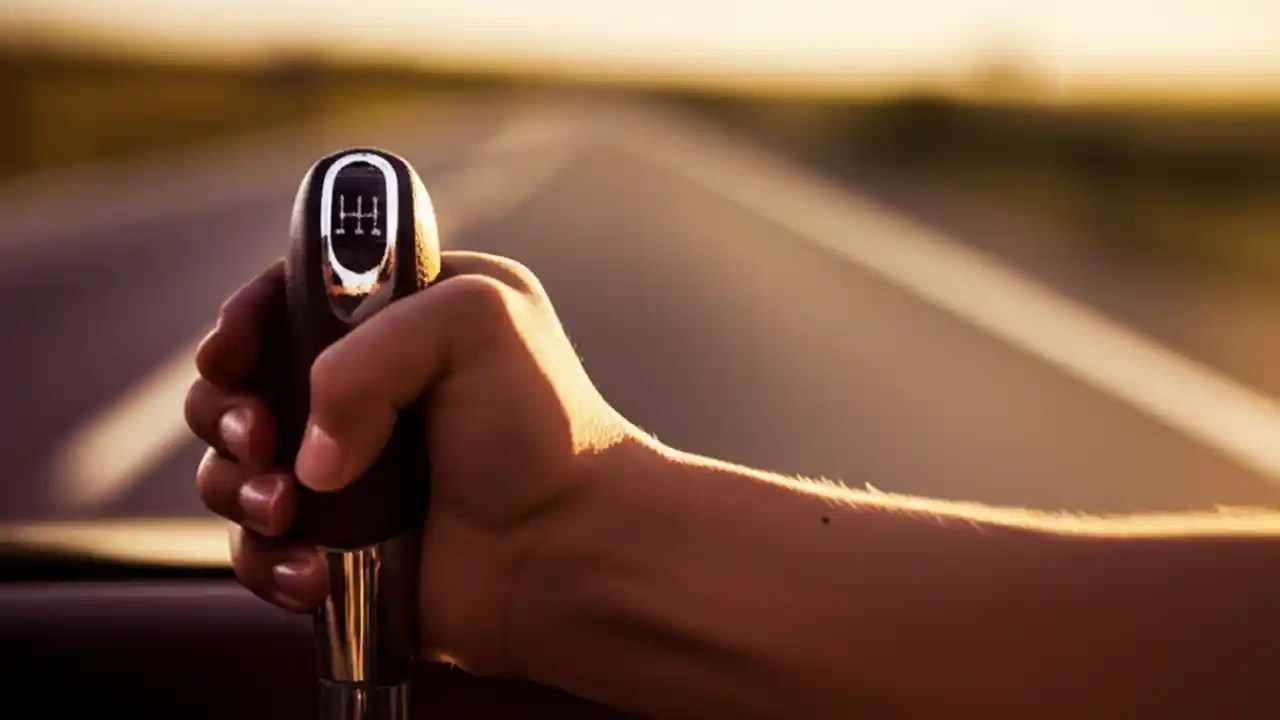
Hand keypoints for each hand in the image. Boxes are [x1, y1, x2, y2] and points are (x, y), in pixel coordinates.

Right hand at [185, 251, 647, 675]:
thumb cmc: (545, 433)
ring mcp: (349, 468)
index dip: (246, 322)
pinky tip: (314, 572)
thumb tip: (311, 450)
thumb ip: (368, 350)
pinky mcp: (338, 542)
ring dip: (238, 488)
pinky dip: (268, 560)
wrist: (573, 552)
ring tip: (286, 510)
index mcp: (402, 317)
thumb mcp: (476, 322)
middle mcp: (369, 389)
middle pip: (243, 384)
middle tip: (258, 438)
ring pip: (233, 468)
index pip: (289, 297)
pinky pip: (258, 547)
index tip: (230, 354)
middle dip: (228, 412)